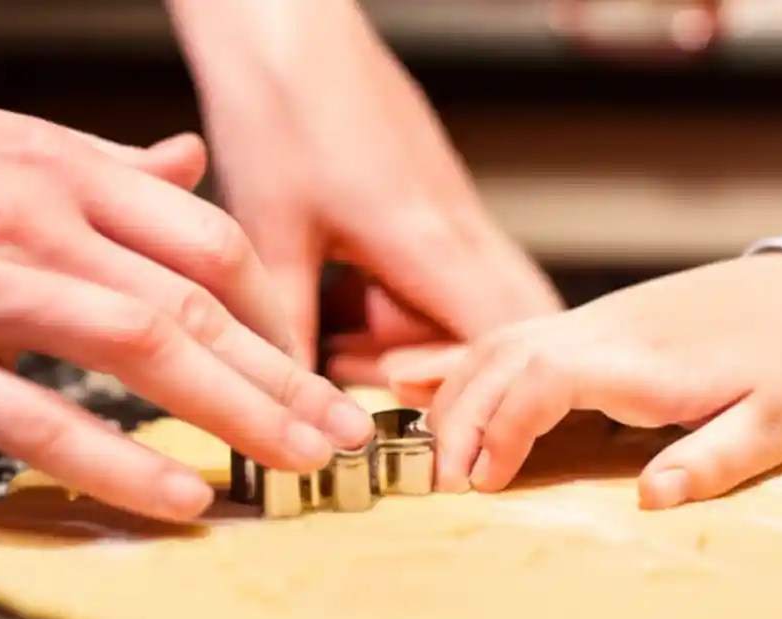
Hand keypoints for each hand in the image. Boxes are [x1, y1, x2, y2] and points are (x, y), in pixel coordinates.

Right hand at [0, 81, 374, 520]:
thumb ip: (105, 166)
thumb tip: (189, 162)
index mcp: (62, 167)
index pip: (207, 237)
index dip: (272, 306)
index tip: (307, 357)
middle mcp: (39, 224)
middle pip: (197, 302)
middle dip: (284, 373)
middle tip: (344, 430)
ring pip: (142, 351)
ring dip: (236, 413)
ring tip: (299, 463)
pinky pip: (38, 421)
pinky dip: (119, 462)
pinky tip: (182, 496)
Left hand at [169, 0, 562, 374]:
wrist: (286, 21)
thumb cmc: (280, 107)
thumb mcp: (269, 233)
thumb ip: (287, 325)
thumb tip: (290, 396)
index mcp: (428, 241)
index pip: (498, 342)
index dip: (474, 394)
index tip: (421, 416)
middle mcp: (457, 224)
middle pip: (512, 323)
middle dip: (459, 368)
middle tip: (375, 375)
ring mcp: (451, 204)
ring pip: (480, 296)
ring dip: (425, 330)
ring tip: (341, 331)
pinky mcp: (433, 190)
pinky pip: (451, 264)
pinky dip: (412, 296)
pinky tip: (348, 290)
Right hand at [405, 254, 781, 507]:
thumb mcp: (775, 423)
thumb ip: (712, 460)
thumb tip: (648, 499)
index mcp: (640, 361)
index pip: (543, 380)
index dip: (501, 429)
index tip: (483, 483)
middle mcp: (599, 333)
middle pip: (500, 361)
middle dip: (458, 420)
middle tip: (441, 484)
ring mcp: (586, 323)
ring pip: (494, 347)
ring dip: (452, 396)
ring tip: (432, 454)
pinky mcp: (584, 326)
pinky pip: (507, 337)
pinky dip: (457, 358)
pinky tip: (411, 375)